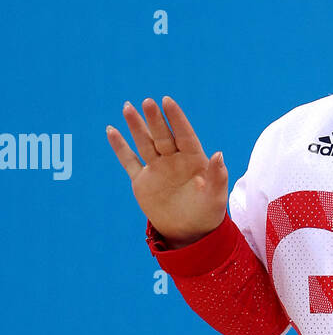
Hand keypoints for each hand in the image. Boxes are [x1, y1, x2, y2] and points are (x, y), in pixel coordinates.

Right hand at [106, 96, 227, 247]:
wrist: (189, 232)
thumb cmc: (207, 213)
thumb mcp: (216, 197)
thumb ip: (217, 176)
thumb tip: (219, 154)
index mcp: (194, 160)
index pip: (184, 135)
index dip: (176, 118)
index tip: (168, 102)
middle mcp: (174, 160)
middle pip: (162, 136)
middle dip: (155, 119)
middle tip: (147, 102)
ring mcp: (157, 168)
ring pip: (145, 143)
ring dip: (136, 126)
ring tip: (128, 107)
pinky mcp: (142, 181)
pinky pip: (129, 161)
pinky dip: (120, 147)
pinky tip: (111, 130)